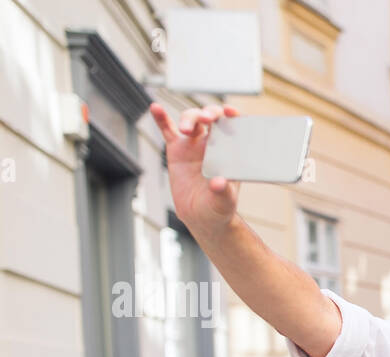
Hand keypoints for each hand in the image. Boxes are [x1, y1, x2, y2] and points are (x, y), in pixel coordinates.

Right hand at [149, 101, 241, 239]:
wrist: (201, 216)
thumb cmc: (219, 208)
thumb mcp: (224, 202)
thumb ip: (223, 192)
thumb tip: (219, 183)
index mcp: (229, 152)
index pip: (233, 127)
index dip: (232, 115)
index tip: (230, 112)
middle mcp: (213, 144)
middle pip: (211, 118)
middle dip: (209, 113)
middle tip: (207, 119)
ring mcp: (194, 145)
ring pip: (192, 120)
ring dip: (189, 118)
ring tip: (184, 129)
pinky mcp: (177, 150)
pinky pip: (168, 130)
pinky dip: (161, 118)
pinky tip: (155, 108)